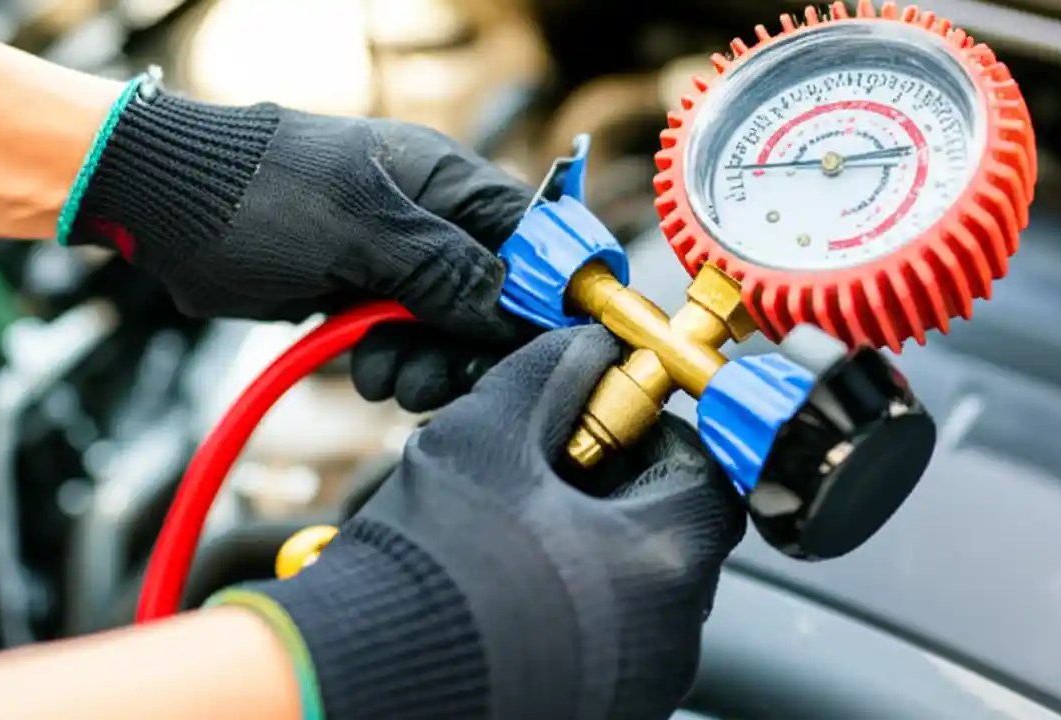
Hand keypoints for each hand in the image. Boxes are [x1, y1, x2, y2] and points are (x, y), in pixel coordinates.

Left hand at [67, 88, 534, 348]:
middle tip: (442, 376)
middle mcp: (437, 223)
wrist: (168, 208)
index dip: (550, 294)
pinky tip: (366, 366)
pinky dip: (395, 365)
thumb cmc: (259, 195)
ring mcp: (403, 262)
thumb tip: (512, 310)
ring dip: (428, 365)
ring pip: (455, 333)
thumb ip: (445, 270)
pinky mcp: (370, 296)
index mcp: (450, 184)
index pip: (538, 239)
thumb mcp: (360, 229)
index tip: (537, 346)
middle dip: (475, 347)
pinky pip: (410, 344)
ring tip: (384, 371)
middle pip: (502, 300)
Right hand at [227, 325, 746, 719]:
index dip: (652, 434)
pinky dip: (572, 608)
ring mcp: (635, 688)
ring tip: (517, 531)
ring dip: (592, 550)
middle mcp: (668, 639)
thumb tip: (581, 351)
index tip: (606, 422)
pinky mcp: (596, 713)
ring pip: (636, 593)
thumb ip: (549, 375)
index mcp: (665, 564)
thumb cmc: (428, 571)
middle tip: (551, 472)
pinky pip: (606, 645)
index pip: (703, 474)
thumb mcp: (487, 437)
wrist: (357, 679)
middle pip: (670, 536)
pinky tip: (508, 589)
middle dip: (618, 493)